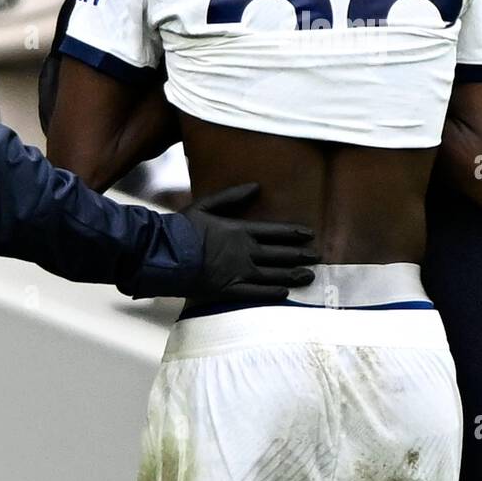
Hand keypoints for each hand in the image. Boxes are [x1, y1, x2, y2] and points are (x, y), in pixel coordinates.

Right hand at [181, 183, 317, 302]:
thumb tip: (256, 186)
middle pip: (279, 254)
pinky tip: (285, 292)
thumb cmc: (182, 229)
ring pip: (273, 275)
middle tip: (317, 257)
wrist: (164, 255)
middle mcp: (244, 253)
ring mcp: (238, 273)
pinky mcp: (228, 291)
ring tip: (309, 276)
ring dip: (293, 275)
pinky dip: (271, 293)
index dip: (294, 233)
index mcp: (239, 231)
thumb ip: (232, 197)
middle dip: (300, 255)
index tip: (310, 235)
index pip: (274, 231)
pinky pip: (255, 294)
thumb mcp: (206, 205)